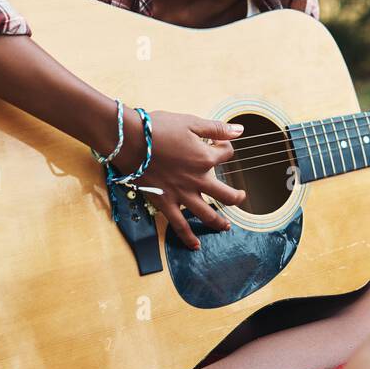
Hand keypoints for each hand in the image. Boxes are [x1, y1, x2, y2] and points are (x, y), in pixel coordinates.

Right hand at [112, 109, 245, 250]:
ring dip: (219, 222)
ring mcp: (181, 194)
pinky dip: (188, 237)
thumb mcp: (190, 122)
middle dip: (236, 196)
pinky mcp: (164, 202)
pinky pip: (179, 225)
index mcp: (205, 158)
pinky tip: (195, 245)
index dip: (225, 148)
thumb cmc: (158, 128)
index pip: (226, 155)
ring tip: (226, 226)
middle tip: (241, 196)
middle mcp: (197, 180)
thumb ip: (216, 128)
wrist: (128, 139)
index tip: (218, 144)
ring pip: (207, 214)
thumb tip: (239, 130)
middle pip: (225, 194)